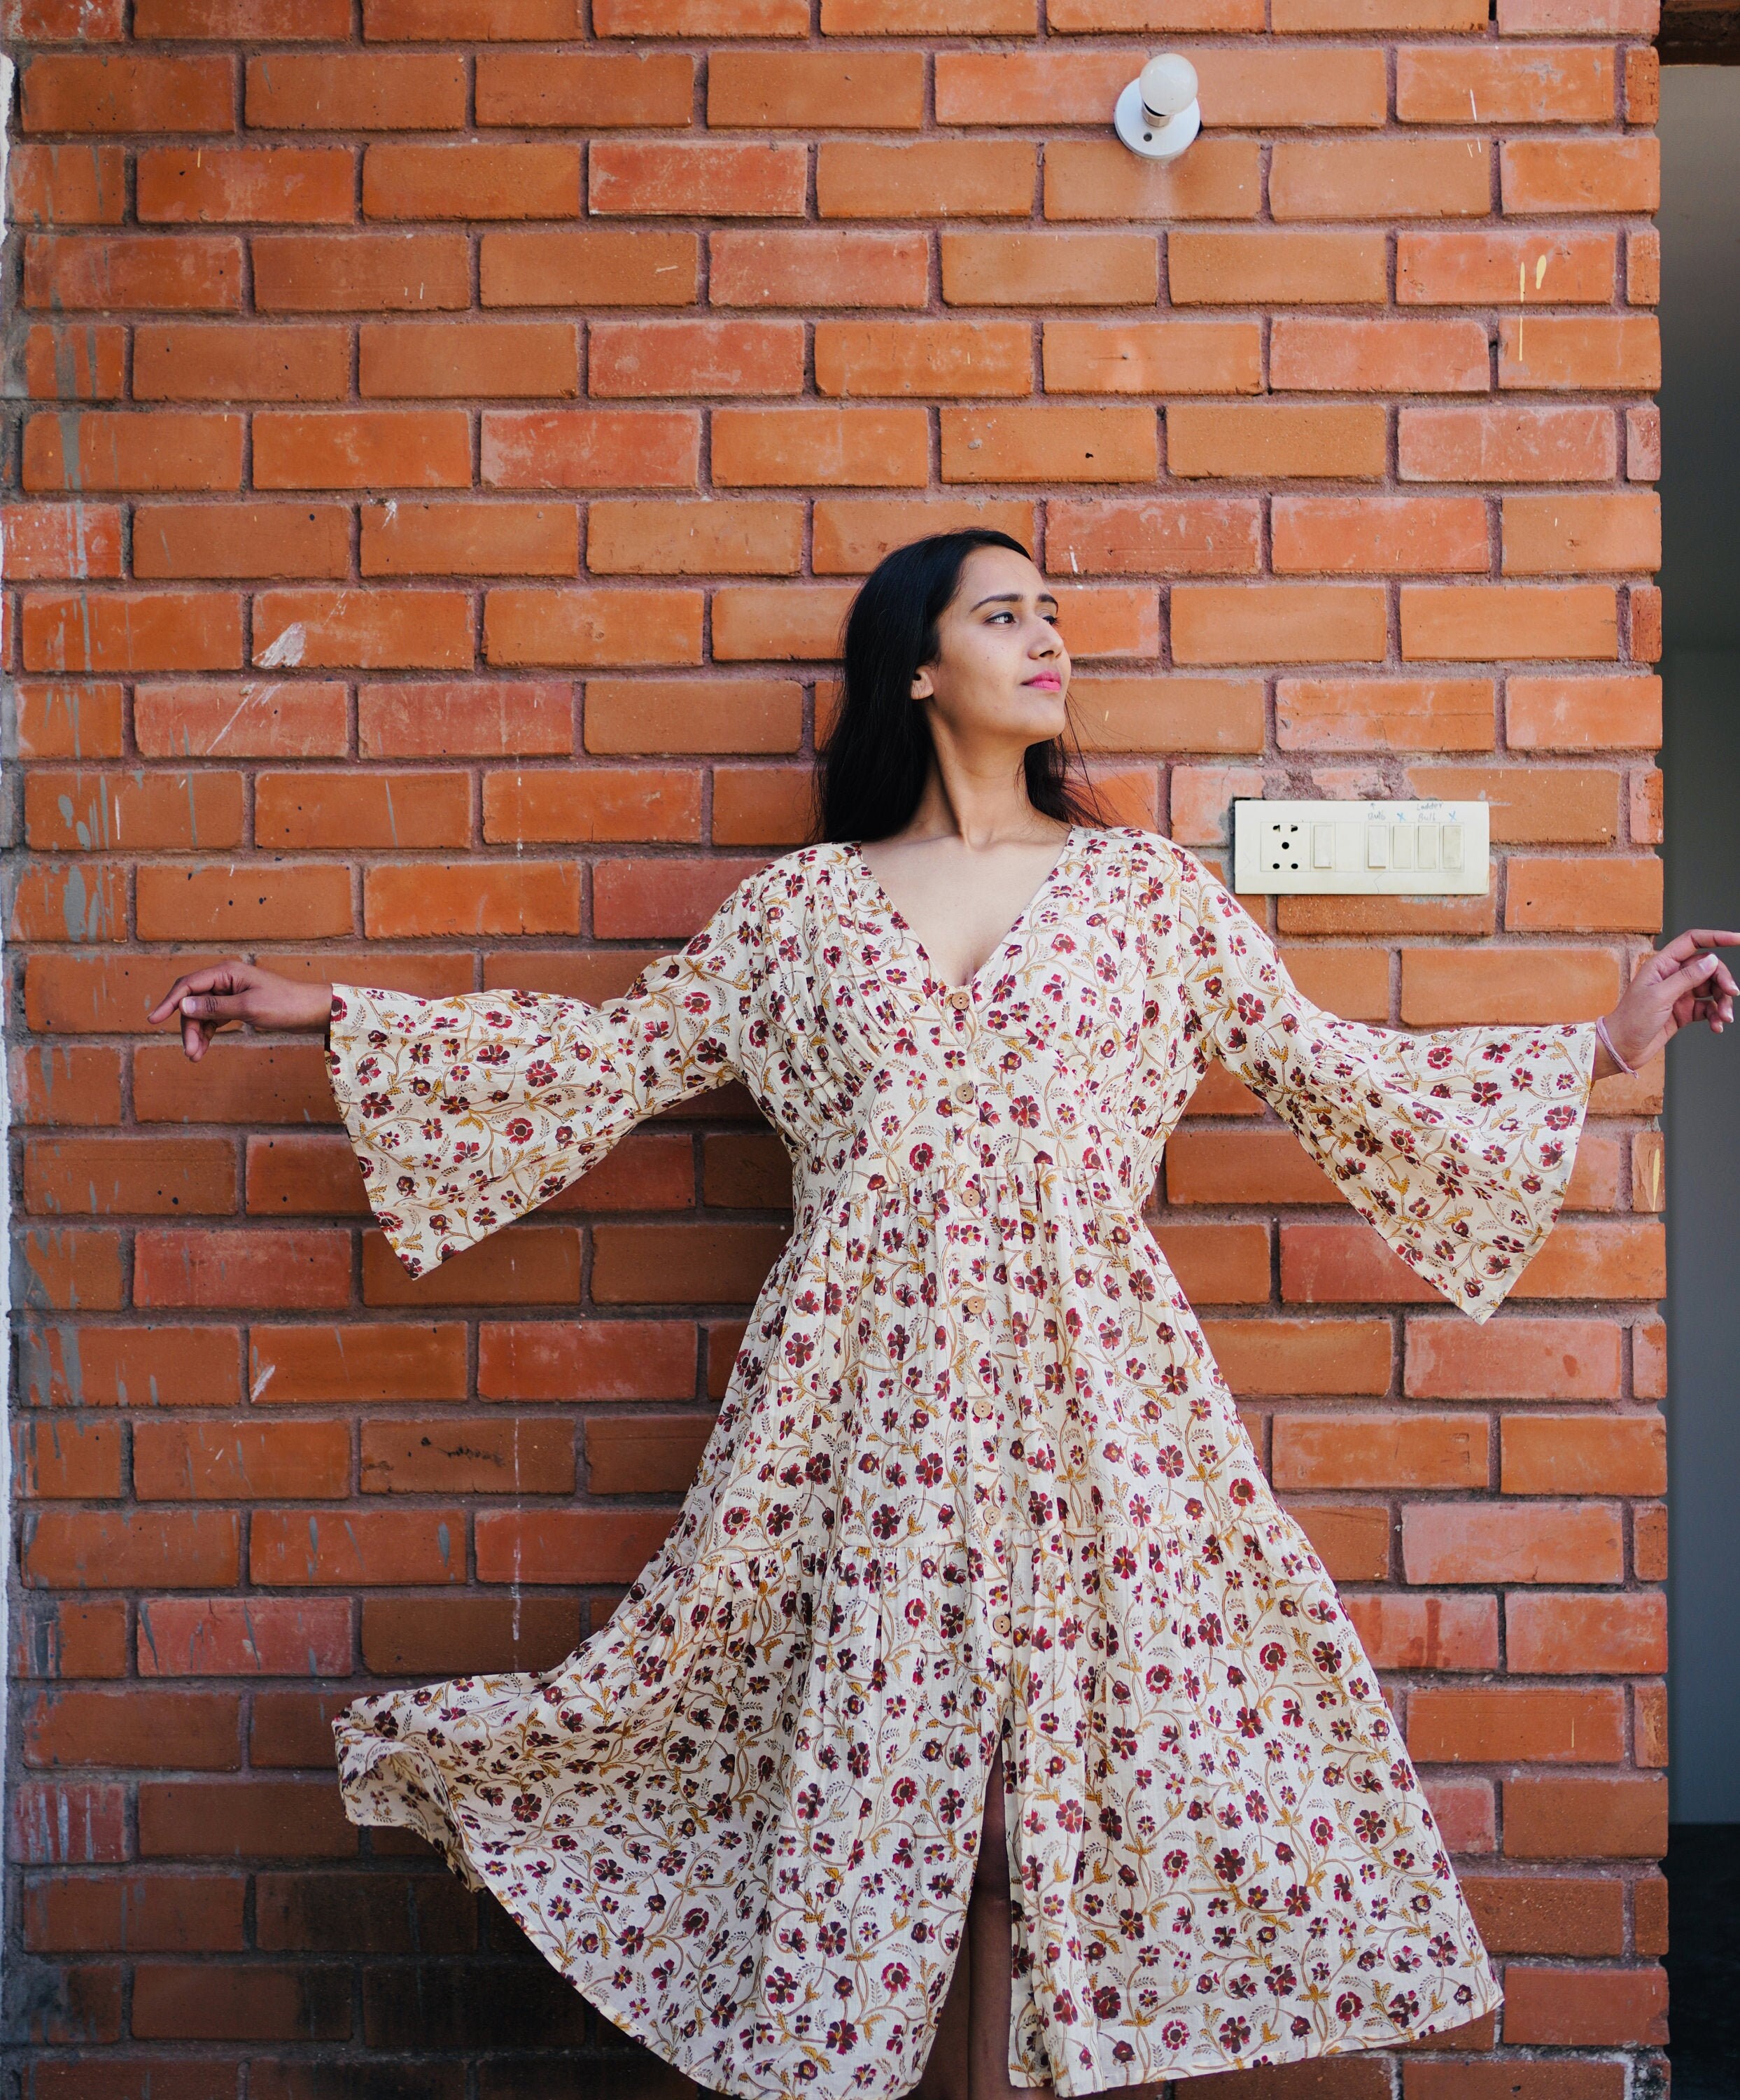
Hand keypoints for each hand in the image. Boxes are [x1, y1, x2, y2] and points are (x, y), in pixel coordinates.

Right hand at [147, 961, 333, 1062]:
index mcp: (226, 972)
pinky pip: (213, 1019)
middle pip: (193, 1002)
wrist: (312, 1011)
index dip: (170, 1002)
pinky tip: (203, 1049)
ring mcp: (230, 993)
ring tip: (196, 1056)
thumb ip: (215, 1007)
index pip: (188, 985)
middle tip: (190, 1052)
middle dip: (188, 1027)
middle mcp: (225, 979)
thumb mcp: (248, 1007)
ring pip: (202, 1013)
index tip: (153, 1020)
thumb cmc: (285, 1005)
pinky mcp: (236, 1006)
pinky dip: (208, 1033)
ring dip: (197, 1033)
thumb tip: (184, 1005)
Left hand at [1595, 928, 1739, 1078]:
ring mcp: (1679, 994)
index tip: (1738, 939)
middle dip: (1723, 979)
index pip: (1692, 941)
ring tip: (1725, 1018)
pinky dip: (1715, 1015)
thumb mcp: (1660, 996)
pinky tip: (1717, 1026)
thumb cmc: (1631, 1020)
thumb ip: (1687, 977)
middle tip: (1733, 993)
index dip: (1716, 937)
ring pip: (1711, 989)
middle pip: (1708, 967)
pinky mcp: (1684, 1011)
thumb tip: (1711, 960)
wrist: (1622, 1048)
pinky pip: (1708, 1008)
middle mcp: (1672, 976)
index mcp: (1662, 964)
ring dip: (1723, 1002)